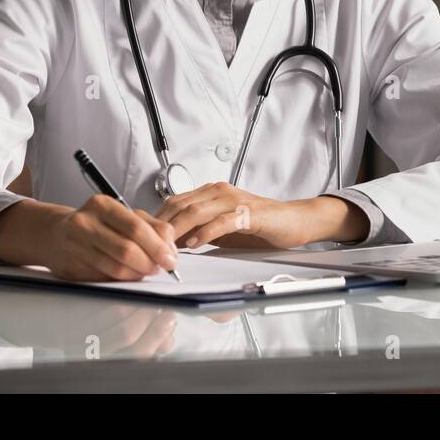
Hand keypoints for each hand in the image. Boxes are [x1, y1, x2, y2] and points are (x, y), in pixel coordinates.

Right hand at [0, 196, 179, 281]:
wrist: (54, 233)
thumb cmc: (94, 223)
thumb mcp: (121, 215)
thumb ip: (149, 225)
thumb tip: (170, 246)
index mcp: (102, 205)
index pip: (136, 227)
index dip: (157, 246)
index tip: (170, 257)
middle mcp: (85, 223)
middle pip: (127, 249)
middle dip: (150, 262)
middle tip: (161, 268)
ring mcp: (75, 247)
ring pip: (116, 268)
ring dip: (138, 274)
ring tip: (145, 271)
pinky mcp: (71, 268)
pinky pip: (105, 278)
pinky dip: (122, 280)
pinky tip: (128, 275)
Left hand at [155, 183, 364, 249]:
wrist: (295, 220)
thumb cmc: (259, 225)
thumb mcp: (222, 228)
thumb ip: (198, 231)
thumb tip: (171, 244)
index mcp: (210, 192)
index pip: (174, 202)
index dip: (157, 220)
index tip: (144, 239)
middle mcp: (219, 191)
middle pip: (179, 205)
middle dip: (162, 227)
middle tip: (150, 248)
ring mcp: (234, 200)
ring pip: (196, 211)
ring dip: (178, 231)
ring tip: (167, 248)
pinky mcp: (249, 213)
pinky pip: (222, 221)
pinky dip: (206, 233)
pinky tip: (195, 245)